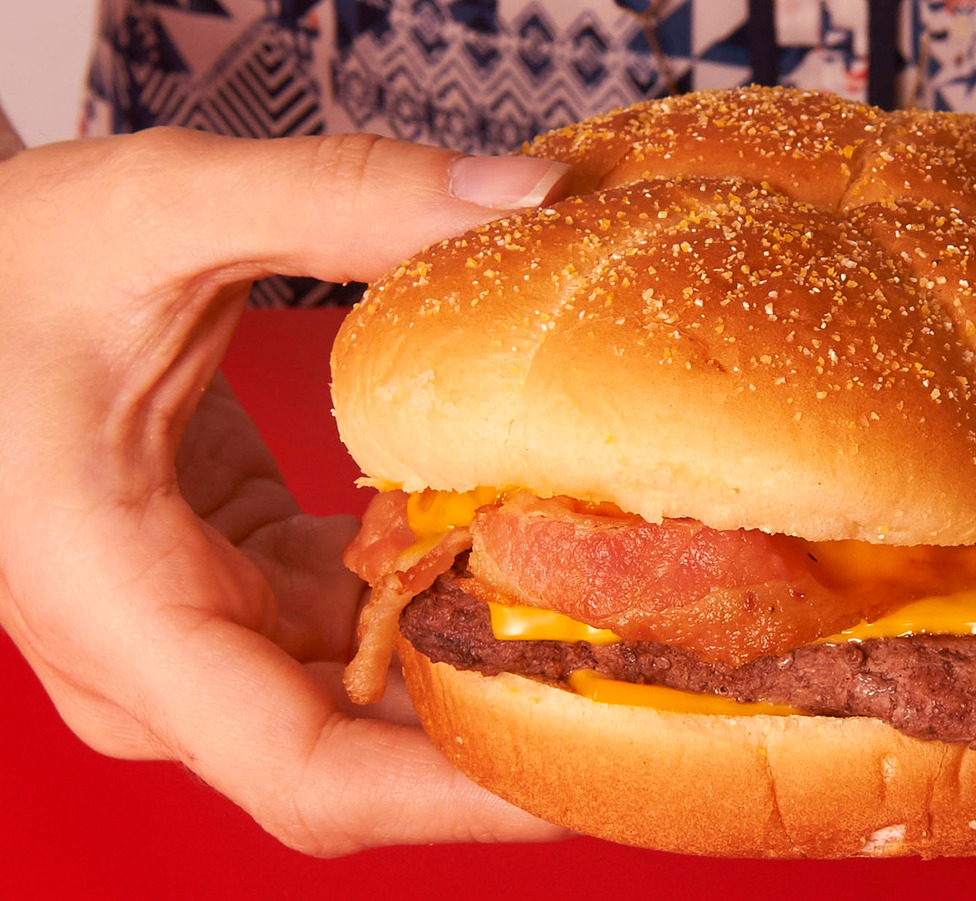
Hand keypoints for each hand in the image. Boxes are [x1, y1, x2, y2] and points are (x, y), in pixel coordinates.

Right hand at [0, 127, 570, 852]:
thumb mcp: (162, 209)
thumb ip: (343, 200)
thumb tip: (524, 200)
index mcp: (117, 606)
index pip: (307, 774)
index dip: (459, 802)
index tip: (585, 781)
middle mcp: (150, 659)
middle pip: (355, 758)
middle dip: (501, 736)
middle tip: (649, 682)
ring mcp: (184, 637)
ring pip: (356, 703)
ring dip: (478, 667)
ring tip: (611, 618)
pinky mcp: (218, 595)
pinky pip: (343, 639)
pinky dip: (430, 607)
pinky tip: (514, 549)